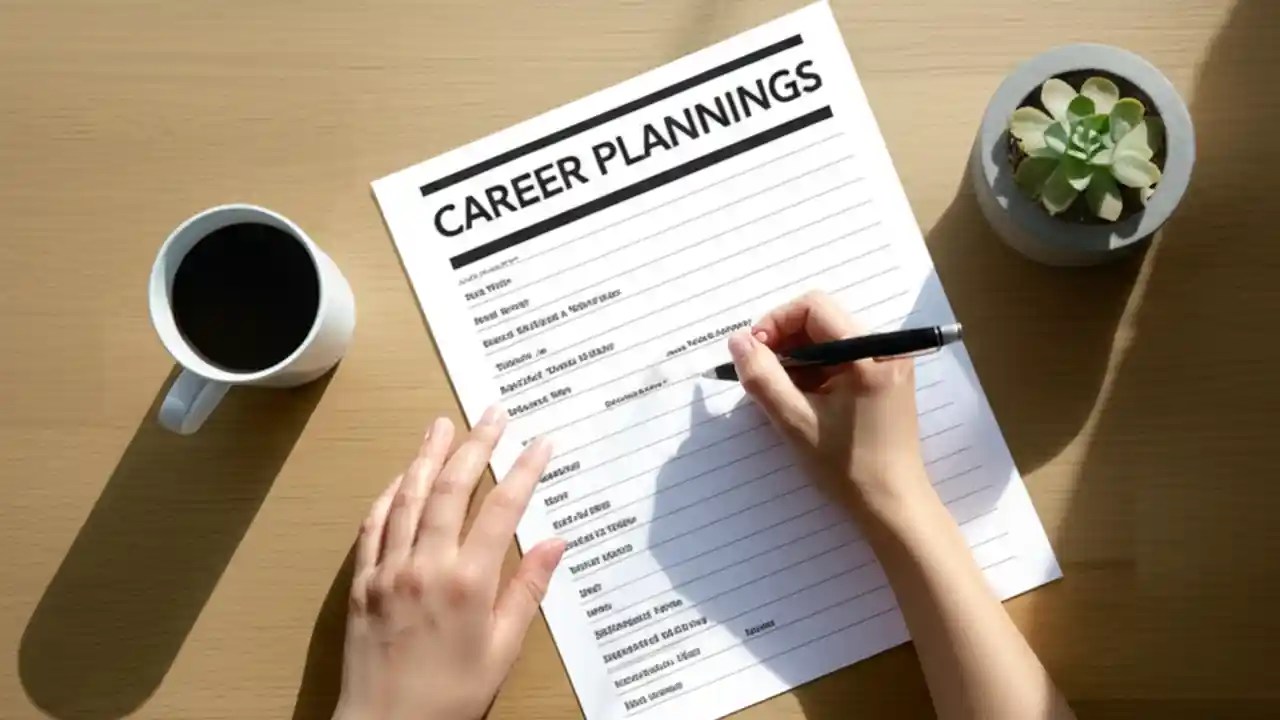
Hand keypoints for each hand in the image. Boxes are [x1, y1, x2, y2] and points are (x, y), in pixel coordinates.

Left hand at [334, 407, 566, 719]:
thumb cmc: (451, 696)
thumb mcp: (503, 649)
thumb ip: (527, 591)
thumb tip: (555, 544)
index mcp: (468, 582)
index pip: (502, 509)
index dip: (523, 471)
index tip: (540, 444)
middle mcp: (426, 565)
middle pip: (453, 488)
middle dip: (476, 445)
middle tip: (492, 414)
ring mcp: (389, 569)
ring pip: (409, 496)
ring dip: (428, 456)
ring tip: (442, 424)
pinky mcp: (363, 581)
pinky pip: (375, 524)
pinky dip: (391, 493)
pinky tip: (402, 476)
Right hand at [728, 291, 931, 520]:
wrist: (892, 505)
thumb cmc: (847, 468)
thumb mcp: (795, 422)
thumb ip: (763, 377)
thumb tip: (738, 341)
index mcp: (870, 354)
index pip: (814, 307)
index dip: (775, 322)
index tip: (754, 352)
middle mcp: (886, 349)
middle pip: (822, 319)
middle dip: (785, 341)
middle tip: (761, 373)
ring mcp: (889, 363)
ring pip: (829, 339)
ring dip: (798, 358)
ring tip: (780, 392)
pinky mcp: (885, 379)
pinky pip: (842, 357)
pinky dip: (815, 370)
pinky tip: (802, 398)